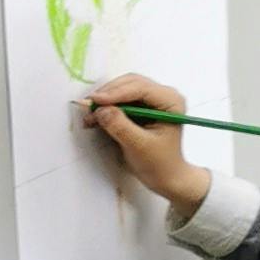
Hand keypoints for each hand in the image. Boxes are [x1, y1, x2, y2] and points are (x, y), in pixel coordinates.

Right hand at [80, 75, 207, 216]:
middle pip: (131, 83)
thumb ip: (121, 126)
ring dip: (105, 100)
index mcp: (171, 101)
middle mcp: (163, 95)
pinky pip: (121, 100)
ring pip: (123, 89)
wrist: (165, 176)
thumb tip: (101, 110)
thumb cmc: (159, 163)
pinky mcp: (141, 107)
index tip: (95, 101)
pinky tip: (94, 118)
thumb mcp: (139, 146)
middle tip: (89, 106)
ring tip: (89, 115)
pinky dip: (107, 107)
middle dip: (109, 94)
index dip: (117, 92)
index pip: (141, 88)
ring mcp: (152, 100)